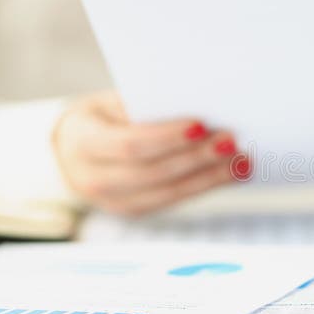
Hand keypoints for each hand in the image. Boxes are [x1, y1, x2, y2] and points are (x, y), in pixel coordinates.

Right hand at [52, 91, 247, 214]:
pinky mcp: (135, 210)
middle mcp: (94, 178)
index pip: (130, 144)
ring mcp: (114, 201)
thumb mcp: (112, 102)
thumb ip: (146, 106)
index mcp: (84, 142)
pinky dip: (207, 185)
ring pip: (169, 193)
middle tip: (232, 141)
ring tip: (242, 160)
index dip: (167, 136)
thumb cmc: (103, 116)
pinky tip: (233, 173)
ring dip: (211, 176)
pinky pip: (174, 200)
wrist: (70, 149)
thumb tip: (201, 105)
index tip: (202, 124)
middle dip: (197, 158)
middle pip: (154, 172)